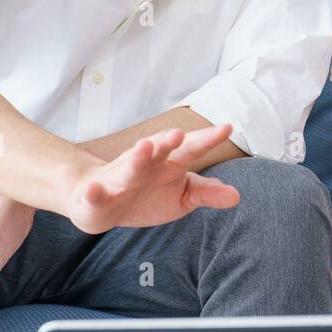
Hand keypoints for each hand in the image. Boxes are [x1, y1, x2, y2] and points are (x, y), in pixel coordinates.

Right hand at [66, 124, 240, 234]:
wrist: (103, 203)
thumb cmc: (149, 195)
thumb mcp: (182, 196)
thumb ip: (207, 193)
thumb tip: (237, 196)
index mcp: (170, 163)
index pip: (191, 149)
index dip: (208, 139)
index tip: (227, 128)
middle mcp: (147, 164)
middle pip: (159, 150)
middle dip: (168, 141)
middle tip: (179, 133)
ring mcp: (122, 178)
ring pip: (130, 166)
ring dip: (137, 156)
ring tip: (144, 146)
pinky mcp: (99, 196)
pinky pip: (97, 193)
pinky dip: (95, 191)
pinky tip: (94, 189)